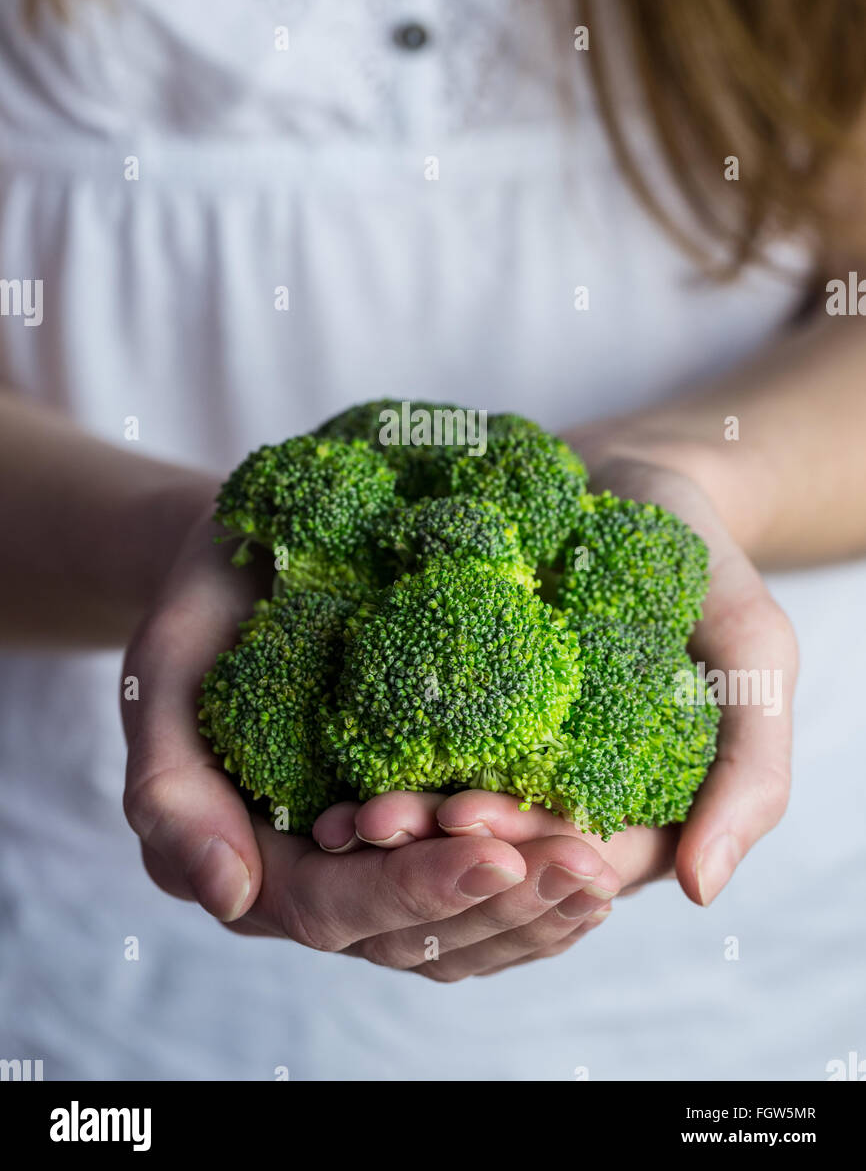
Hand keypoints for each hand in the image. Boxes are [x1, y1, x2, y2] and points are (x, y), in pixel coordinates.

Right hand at [121, 502, 621, 976]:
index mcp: (251, 857)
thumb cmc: (206, 610)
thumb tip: (230, 895)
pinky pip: (483, 891)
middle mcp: (318, 879)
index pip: (335, 909)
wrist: (249, 566)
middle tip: (587, 867)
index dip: (415, 890)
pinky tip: (601, 857)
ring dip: (536, 913)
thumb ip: (168, 785)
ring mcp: (374, 865)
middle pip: (415, 937)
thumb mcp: (162, 674)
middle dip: (502, 906)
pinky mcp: (422, 836)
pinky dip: (540, 890)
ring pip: (459, 932)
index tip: (496, 853)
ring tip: (605, 871)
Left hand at [325, 449, 797, 914]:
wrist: (626, 474)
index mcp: (634, 804)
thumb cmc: (698, 558)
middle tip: (378, 821)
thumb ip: (751, 763)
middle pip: (499, 860)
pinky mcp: (448, 716)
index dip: (523, 852)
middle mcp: (558, 797)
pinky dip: (371, 781)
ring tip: (344, 814)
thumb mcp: (752, 647)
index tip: (468, 818)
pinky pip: (406, 764)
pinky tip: (325, 782)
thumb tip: (701, 889)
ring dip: (395, 836)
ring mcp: (499, 761)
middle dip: (438, 851)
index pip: (578, 861)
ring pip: (443, 832)